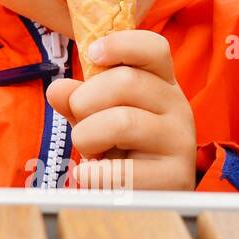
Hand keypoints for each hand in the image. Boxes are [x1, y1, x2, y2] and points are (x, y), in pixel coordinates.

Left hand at [45, 30, 196, 190]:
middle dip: (85, 102)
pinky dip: (94, 174)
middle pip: (126, 81)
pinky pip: (123, 169)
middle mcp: (178, 106)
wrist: (145, 194)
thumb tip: (57, 90)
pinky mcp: (175, 177)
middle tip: (81, 122)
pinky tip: (91, 175)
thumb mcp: (96, 116)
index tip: (92, 54)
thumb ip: (77, 99)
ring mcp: (180, 141)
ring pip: (122, 122)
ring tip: (90, 150)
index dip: (120, 44)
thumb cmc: (120, 147)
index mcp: (161, 83)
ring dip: (88, 136)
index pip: (154, 48)